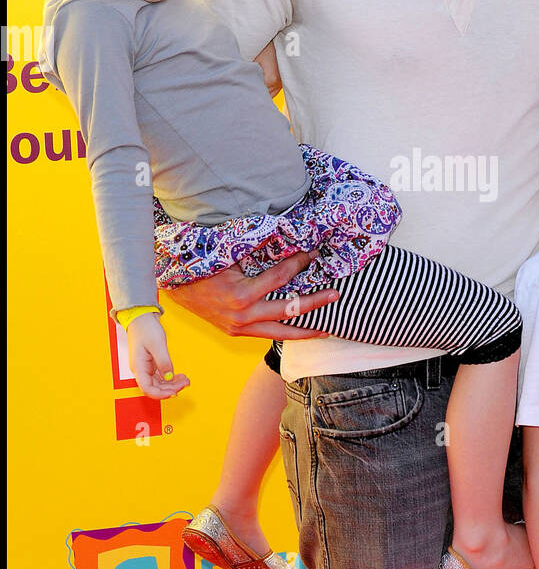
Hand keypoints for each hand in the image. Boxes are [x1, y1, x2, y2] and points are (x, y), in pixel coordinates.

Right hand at [127, 313, 190, 399]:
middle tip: (185, 383)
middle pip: (154, 387)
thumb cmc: (146, 329)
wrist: (141, 319)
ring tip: (185, 380)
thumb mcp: (157, 344)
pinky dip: (171, 378)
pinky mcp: (151, 364)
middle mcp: (141, 369)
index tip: (174, 393)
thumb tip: (169, 377)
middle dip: (170, 388)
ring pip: (159, 383)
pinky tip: (180, 377)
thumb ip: (164, 362)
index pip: (147, 388)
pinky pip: (161, 376)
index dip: (160, 394)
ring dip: (172, 384)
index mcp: (138, 366)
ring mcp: (146, 368)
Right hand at [163, 249, 339, 339]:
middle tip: (336, 294)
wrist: (173, 288)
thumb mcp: (226, 254)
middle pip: (288, 309)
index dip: (299, 264)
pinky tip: (301, 331)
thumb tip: (283, 234)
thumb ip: (254, 249)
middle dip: (315, 302)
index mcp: (241, 294)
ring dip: (305, 330)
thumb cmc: (200, 266)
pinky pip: (266, 334)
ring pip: (280, 332)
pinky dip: (285, 333)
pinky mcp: (236, 333)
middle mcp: (242, 315)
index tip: (313, 253)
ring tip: (327, 329)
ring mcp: (239, 328)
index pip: (279, 277)